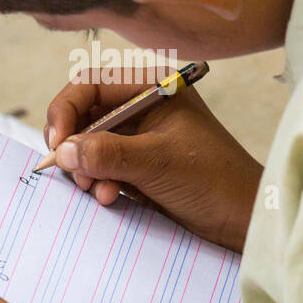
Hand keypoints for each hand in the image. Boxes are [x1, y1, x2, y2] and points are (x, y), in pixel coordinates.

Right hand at [44, 69, 262, 251]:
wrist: (244, 219)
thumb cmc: (214, 180)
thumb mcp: (158, 163)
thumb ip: (108, 153)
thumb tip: (63, 150)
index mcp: (152, 87)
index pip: (90, 83)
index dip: (66, 110)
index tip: (58, 144)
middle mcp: (143, 106)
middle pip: (85, 113)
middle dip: (76, 145)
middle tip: (76, 174)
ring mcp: (140, 136)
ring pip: (90, 143)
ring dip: (87, 168)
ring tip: (98, 190)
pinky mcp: (139, 164)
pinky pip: (103, 166)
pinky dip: (100, 181)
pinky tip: (111, 198)